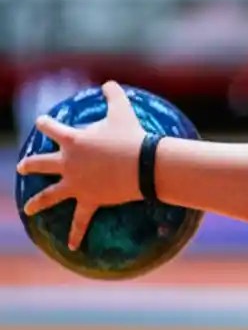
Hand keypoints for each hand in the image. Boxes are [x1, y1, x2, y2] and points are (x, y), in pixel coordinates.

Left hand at [16, 81, 147, 249]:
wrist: (143, 163)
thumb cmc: (132, 136)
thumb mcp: (122, 111)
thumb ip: (114, 95)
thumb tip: (109, 83)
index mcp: (72, 140)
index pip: (50, 128)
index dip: (44, 124)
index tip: (41, 123)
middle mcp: (67, 162)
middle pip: (40, 163)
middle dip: (29, 165)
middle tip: (23, 167)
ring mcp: (76, 183)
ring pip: (49, 194)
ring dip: (38, 202)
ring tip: (28, 208)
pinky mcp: (89, 199)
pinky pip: (80, 219)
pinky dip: (76, 233)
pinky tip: (71, 246)